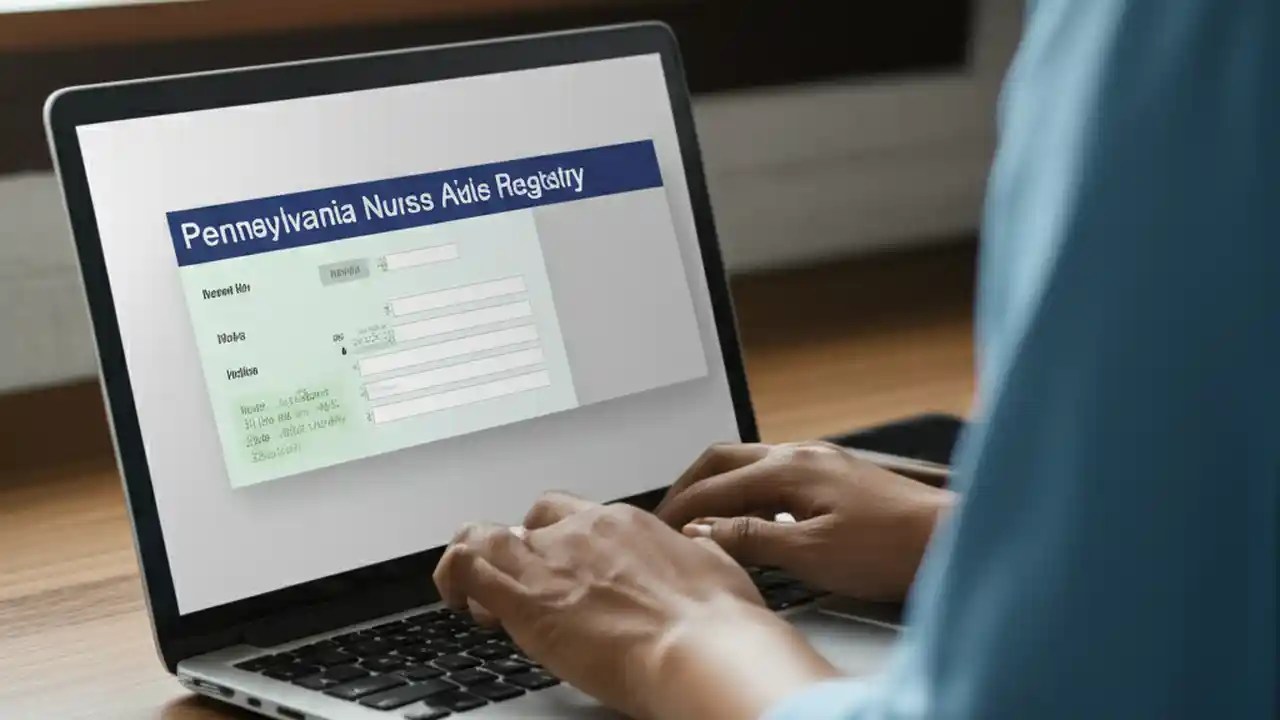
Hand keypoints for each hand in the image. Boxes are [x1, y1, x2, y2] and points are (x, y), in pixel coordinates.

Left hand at [433, 492, 838, 719]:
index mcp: (625, 525)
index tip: (558, 567)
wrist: (702, 649)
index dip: (557, 539)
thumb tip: (696, 548)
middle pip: (529, 524)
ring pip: (485, 538)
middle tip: (523, 586)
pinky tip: (455, 599)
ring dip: (476, 562)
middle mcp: (583, 532)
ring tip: (473, 595)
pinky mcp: (526, 600)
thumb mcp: (714, 567)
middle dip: (519, 551)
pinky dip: (452, 577)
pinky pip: (467, 568)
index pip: (572, 515)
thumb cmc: (718, 621)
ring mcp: (551, 562)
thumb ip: (693, 553)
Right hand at [656, 441, 954, 600]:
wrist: (950, 539)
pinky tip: (752, 517)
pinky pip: (775, 473)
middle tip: (666, 516)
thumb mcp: (810, 553)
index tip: (657, 531)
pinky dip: (748, 491)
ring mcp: (821, 461)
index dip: (680, 511)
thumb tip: (703, 532)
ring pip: (750, 463)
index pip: (713, 486)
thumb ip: (750, 538)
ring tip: (700, 516)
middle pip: (724, 460)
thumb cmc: (892, 547)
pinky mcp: (838, 475)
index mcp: (789, 468)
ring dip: (719, 486)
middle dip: (690, 486)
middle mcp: (802, 454)